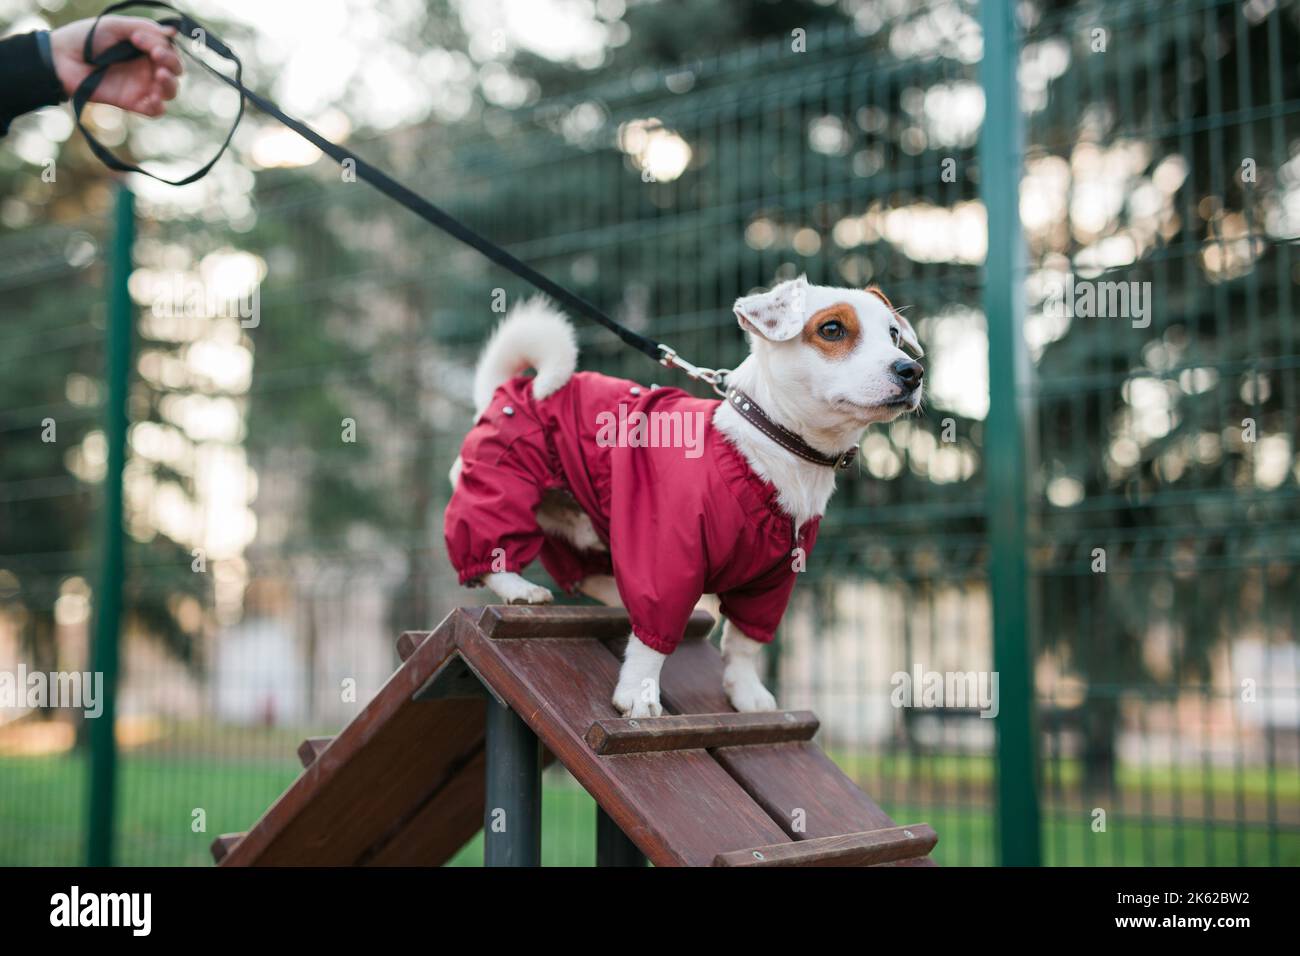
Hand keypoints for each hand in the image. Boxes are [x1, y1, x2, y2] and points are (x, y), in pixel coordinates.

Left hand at [50, 16, 182, 116]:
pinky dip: (159, 105)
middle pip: (176, 71)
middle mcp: (146, 68)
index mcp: (145, 49)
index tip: (139, 39)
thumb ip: (144, 28)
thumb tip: (173, 33)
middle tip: (156, 56)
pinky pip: (156, 110)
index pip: (170, 50)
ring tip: (159, 76)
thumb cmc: (84, 38)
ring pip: (170, 91)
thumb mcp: (115, 25)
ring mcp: (141, 86)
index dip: (164, 45)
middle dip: (172, 63)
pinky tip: (152, 97)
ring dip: (170, 84)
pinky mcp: (132, 103)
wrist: (60, 59)